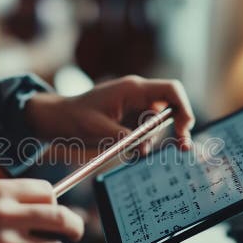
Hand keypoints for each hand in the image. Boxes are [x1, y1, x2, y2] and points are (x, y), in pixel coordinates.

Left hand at [26, 75, 195, 150]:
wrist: (58, 119)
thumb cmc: (74, 117)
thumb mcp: (95, 128)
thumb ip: (120, 135)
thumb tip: (141, 146)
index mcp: (132, 89)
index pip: (170, 90)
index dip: (183, 107)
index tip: (184, 128)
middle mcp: (137, 95)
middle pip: (171, 106)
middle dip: (178, 126)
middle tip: (183, 147)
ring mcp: (134, 106)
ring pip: (159, 122)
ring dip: (155, 139)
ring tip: (140, 152)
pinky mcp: (129, 118)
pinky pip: (146, 130)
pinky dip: (145, 142)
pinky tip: (135, 152)